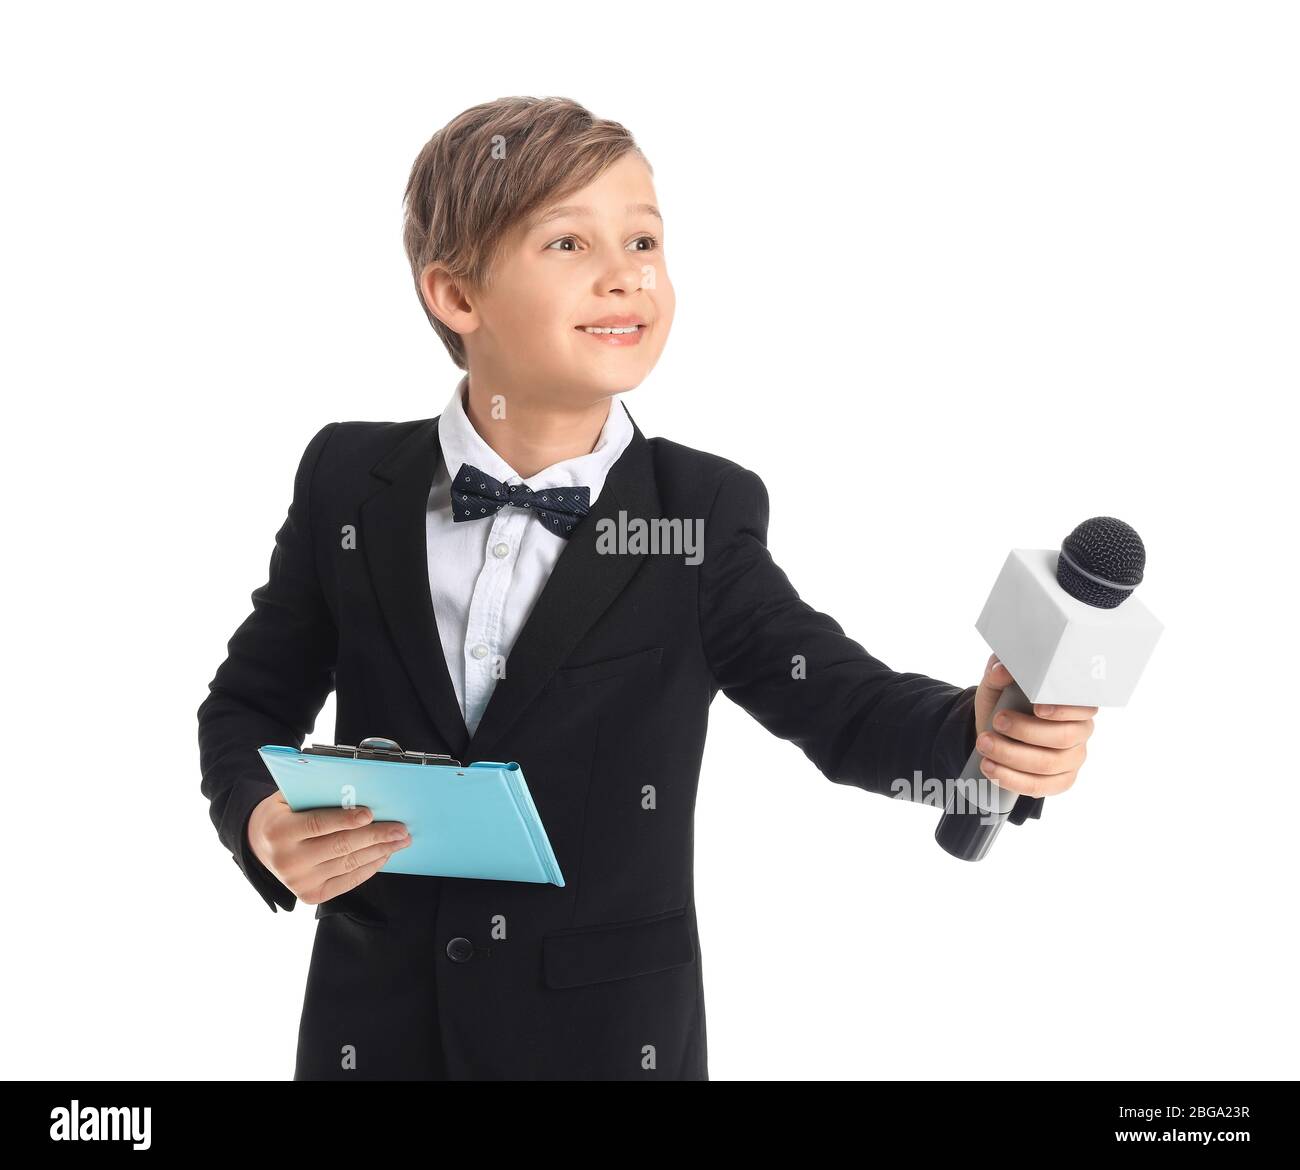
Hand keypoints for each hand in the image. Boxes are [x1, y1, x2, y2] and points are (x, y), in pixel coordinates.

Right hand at [246, 792, 411, 904]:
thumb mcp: (290, 798)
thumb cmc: (283, 815)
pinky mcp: (311, 895)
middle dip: (375, 836)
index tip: (370, 813)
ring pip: (348, 864)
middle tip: (400, 829)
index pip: (318, 824)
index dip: (345, 820)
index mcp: (280, 831)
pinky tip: (383, 854)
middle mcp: (288, 860)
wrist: (260, 846)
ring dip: (379, 851)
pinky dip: (369, 867)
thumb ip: (317, 795)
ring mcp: (299, 882)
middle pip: (340, 846)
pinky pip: (348, 881)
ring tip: (399, 841)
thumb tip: (357, 790)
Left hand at [972, 652, 1096, 797]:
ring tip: (984, 745)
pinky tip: (991, 769)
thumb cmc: (1004, 703)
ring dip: (1012, 755)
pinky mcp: (1060, 781)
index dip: (1063, 709)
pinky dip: (1012, 779)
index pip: (1082, 707)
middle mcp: (1080, 732)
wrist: (993, 733)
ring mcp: (1072, 759)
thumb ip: (999, 671)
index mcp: (1073, 704)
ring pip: (1048, 764)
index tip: (1037, 707)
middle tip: (997, 722)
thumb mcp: (997, 684)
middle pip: (1064, 737)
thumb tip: (1002, 670)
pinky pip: (1041, 786)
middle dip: (1027, 731)